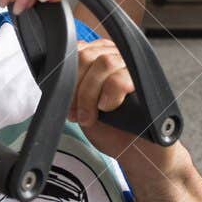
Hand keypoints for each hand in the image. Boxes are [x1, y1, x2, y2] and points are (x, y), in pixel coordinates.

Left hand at [68, 38, 176, 169]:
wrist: (136, 151)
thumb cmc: (111, 129)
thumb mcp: (81, 106)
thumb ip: (71, 86)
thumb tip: (55, 75)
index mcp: (99, 57)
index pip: (76, 50)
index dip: (66, 75)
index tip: (63, 102)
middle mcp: (116, 55)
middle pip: (86, 55)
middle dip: (75, 87)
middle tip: (75, 114)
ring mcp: (132, 65)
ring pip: (104, 63)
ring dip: (89, 94)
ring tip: (90, 116)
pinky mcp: (146, 80)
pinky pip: (120, 78)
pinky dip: (109, 95)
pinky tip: (108, 108)